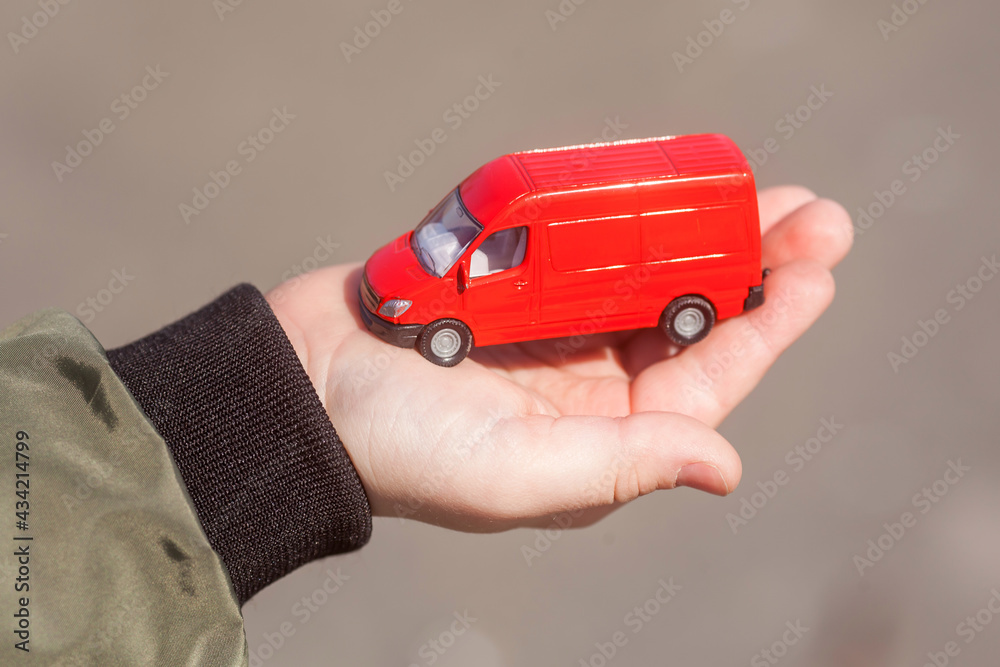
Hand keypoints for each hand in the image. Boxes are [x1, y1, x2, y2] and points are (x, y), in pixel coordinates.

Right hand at [266, 186, 852, 531]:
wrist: (301, 393)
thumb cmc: (399, 449)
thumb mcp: (516, 473)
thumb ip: (621, 466)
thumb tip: (725, 467)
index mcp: (600, 436)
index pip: (704, 379)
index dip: (768, 324)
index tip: (819, 269)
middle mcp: (585, 386)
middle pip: (687, 318)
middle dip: (751, 268)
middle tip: (814, 215)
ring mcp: (548, 331)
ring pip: (643, 277)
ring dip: (698, 236)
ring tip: (757, 191)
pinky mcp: (509, 287)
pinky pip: (582, 249)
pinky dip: (623, 220)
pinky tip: (659, 189)